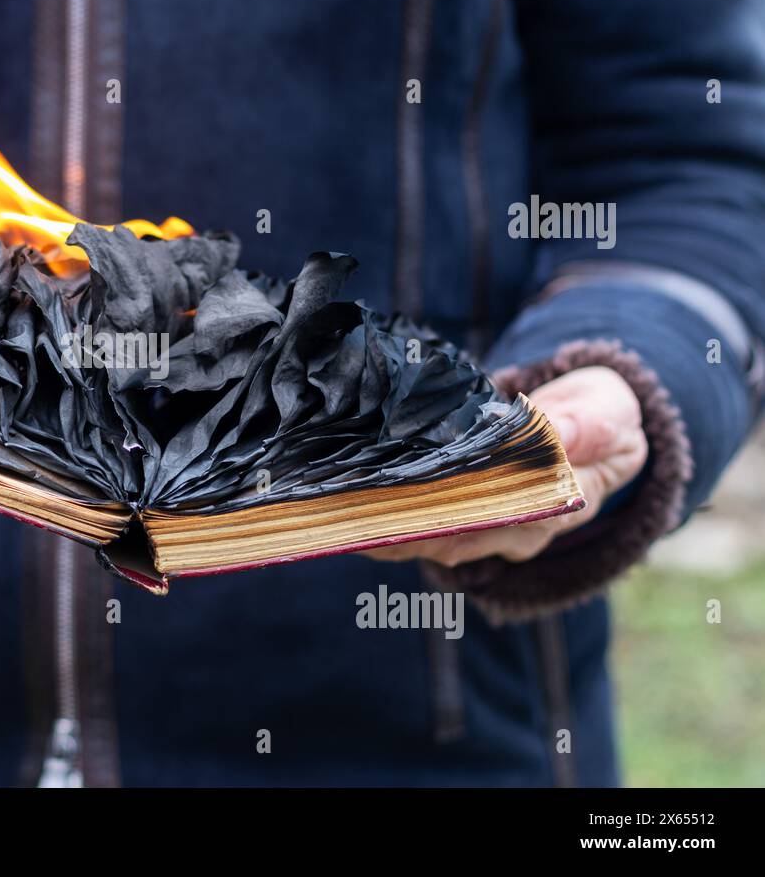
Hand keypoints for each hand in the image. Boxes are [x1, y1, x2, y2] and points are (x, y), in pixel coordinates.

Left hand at [366, 365, 647, 566]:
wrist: (597, 422)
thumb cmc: (602, 416)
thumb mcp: (608, 411)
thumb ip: (588, 425)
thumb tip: (558, 435)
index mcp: (560, 506)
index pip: (503, 519)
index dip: (456, 518)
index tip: (413, 511)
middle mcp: (522, 529)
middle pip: (458, 537)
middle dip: (407, 531)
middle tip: (357, 519)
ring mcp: (494, 528)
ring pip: (436, 539)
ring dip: (390, 531)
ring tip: (342, 520)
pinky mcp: (470, 518)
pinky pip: (427, 528)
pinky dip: (389, 523)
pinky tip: (350, 513)